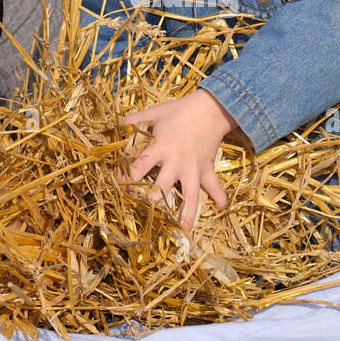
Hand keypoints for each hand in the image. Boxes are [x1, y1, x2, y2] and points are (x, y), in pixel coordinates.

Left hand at [121, 90, 236, 230]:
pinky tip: (221, 208)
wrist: (211, 107)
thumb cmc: (179, 110)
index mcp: (160, 148)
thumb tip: (118, 127)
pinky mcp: (207, 169)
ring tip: (183, 232)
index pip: (139, 166)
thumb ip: (135, 121)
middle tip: (146, 217)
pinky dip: (219, 196)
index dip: (127, 177)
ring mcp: (193, 168)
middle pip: (162, 188)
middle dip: (153, 203)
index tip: (120, 188)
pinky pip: (214, 186)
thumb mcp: (155, 112)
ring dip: (187, 215)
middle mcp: (176, 163)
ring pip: (190, 196)